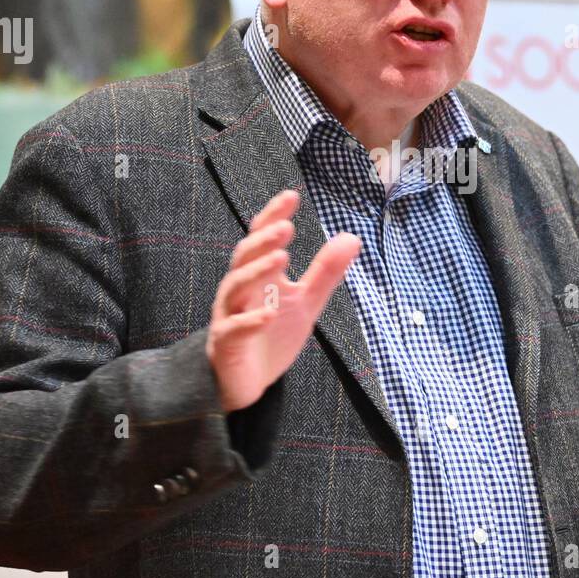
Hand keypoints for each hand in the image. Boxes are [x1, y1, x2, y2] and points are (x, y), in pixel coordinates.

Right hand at [206, 189, 360, 412]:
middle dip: (264, 241)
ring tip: (281, 258)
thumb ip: (325, 272)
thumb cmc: (270, 335)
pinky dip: (250, 321)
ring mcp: (230, 315)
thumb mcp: (306, 302)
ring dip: (256, 271)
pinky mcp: (226, 344)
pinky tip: (268, 314)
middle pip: (245, 257)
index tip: (292, 196)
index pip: (261, 238)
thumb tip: (351, 237)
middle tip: (287, 226)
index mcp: (259, 276)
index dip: (273, 216)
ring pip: (235, 287)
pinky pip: (233, 329)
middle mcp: (241, 290)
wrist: (247, 381)